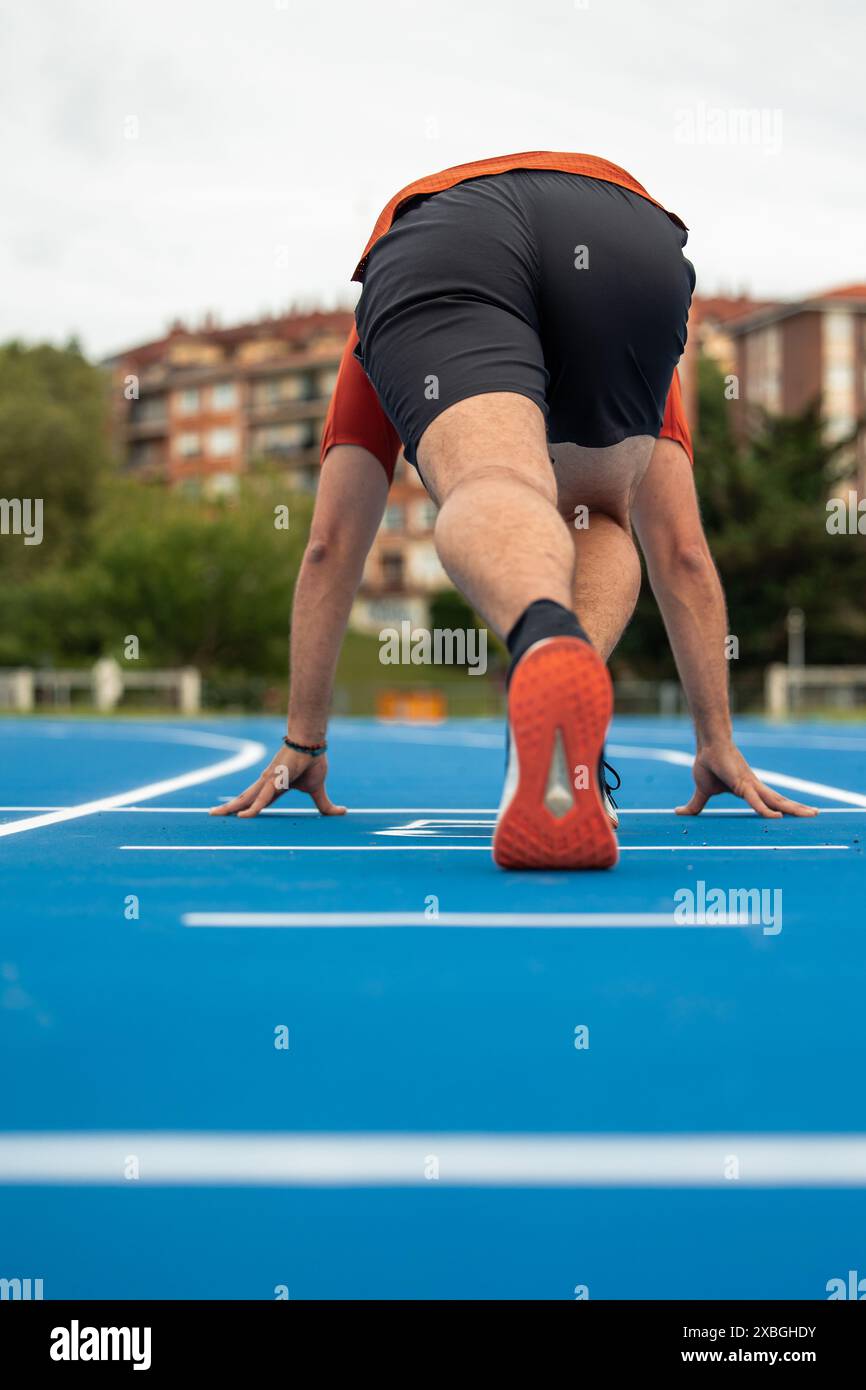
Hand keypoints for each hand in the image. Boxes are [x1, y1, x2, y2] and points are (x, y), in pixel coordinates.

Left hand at [210, 745, 345, 818]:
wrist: (313, 743)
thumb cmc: (313, 762)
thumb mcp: (318, 790)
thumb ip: (325, 805)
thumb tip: (342, 813)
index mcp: (275, 787)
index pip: (257, 801)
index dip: (246, 808)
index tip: (235, 816)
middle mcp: (267, 783)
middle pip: (244, 798)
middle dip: (228, 807)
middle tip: (212, 814)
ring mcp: (269, 781)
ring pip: (247, 798)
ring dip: (232, 808)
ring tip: (216, 814)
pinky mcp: (275, 779)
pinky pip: (263, 798)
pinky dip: (254, 808)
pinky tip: (244, 816)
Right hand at [676, 742, 817, 817]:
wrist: (708, 746)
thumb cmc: (708, 764)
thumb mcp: (702, 792)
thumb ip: (696, 805)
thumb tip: (678, 813)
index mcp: (749, 789)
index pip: (770, 801)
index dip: (783, 808)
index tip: (795, 815)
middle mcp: (755, 787)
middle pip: (780, 800)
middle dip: (798, 808)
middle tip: (816, 815)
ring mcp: (751, 785)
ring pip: (776, 801)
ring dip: (794, 809)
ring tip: (813, 814)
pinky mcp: (743, 784)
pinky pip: (756, 801)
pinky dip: (766, 810)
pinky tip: (776, 817)